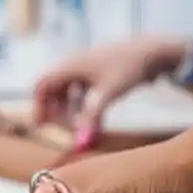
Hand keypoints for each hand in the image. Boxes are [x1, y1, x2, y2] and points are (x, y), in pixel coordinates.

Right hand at [32, 37, 187, 136]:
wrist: (153, 51)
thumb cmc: (129, 67)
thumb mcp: (109, 93)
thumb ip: (92, 116)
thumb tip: (80, 141)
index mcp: (71, 65)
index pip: (42, 85)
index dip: (39, 106)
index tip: (42, 126)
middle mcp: (75, 64)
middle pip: (53, 89)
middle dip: (56, 111)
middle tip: (66, 130)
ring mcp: (87, 68)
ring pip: (69, 92)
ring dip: (71, 110)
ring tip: (81, 127)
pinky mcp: (100, 73)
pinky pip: (83, 92)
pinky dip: (85, 107)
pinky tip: (95, 122)